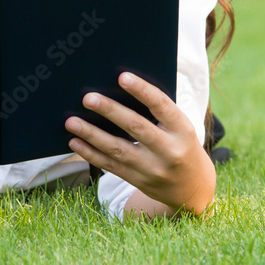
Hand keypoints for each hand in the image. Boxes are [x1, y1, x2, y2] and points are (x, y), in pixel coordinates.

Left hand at [64, 72, 215, 216]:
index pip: (162, 106)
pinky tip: (75, 142)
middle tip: (87, 98)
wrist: (193, 188)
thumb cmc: (181, 144)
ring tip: (71, 122)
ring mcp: (153, 169)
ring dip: (92, 134)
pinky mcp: (139, 181)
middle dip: (110, 111)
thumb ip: (158, 112)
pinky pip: (111, 166)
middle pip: (136, 127)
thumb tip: (117, 89)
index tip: (122, 76)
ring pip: (118, 149)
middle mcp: (169, 150)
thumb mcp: (180, 128)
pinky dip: (91, 154)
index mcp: (183, 130)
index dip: (142, 90)